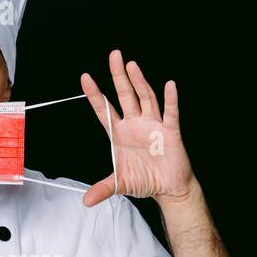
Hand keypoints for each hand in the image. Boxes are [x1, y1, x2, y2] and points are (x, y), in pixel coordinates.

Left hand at [79, 50, 194, 206]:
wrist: (168, 188)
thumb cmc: (145, 180)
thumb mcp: (120, 184)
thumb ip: (103, 188)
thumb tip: (86, 200)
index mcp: (120, 133)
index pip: (105, 109)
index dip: (95, 94)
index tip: (85, 78)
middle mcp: (136, 124)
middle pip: (125, 95)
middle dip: (118, 76)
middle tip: (113, 56)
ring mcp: (153, 125)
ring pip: (145, 98)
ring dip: (139, 82)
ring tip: (131, 65)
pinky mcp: (170, 131)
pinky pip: (170, 113)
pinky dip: (170, 99)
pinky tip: (169, 85)